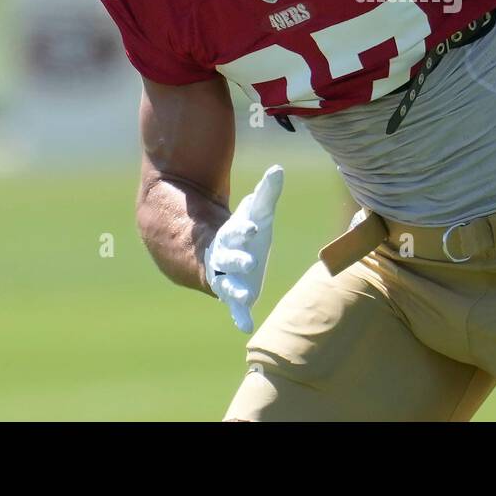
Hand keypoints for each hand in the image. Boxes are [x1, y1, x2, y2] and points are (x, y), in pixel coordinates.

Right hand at [203, 165, 283, 331]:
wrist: (217, 251)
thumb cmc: (243, 230)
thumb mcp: (256, 212)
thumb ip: (267, 193)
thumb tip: (278, 168)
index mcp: (231, 234)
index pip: (237, 230)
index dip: (244, 229)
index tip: (253, 228)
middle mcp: (225, 256)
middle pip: (229, 258)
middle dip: (238, 260)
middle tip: (250, 263)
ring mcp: (226, 276)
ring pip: (228, 284)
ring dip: (236, 291)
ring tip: (247, 297)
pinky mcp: (232, 293)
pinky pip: (233, 306)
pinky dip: (239, 315)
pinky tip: (245, 327)